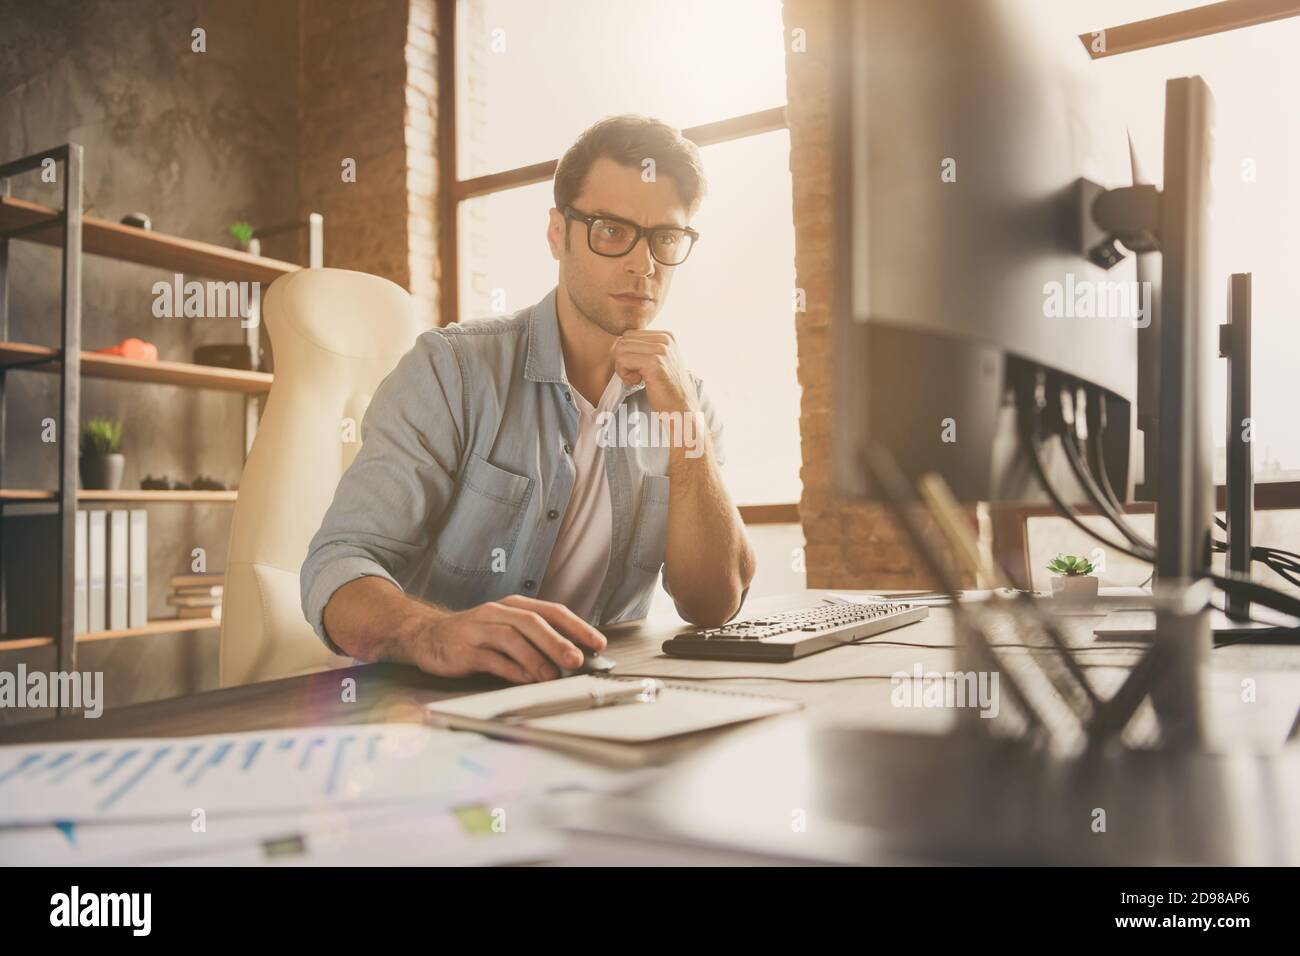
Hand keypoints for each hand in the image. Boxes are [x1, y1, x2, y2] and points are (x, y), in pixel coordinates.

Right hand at [413, 594, 606, 682]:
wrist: (427, 636)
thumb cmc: (476, 635)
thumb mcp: (507, 629)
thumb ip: (536, 640)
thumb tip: (573, 657)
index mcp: (513, 605)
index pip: (551, 611)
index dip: (576, 626)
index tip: (597, 643)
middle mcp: (497, 612)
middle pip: (532, 622)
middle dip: (557, 641)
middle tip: (577, 660)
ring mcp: (479, 629)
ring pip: (511, 638)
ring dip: (535, 657)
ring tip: (552, 675)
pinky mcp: (464, 649)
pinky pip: (490, 658)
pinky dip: (510, 670)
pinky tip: (525, 680)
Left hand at [611, 330, 697, 413]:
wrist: (681, 409)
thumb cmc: (667, 389)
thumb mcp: (660, 361)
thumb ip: (645, 348)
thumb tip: (621, 343)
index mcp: (666, 336)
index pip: (630, 335)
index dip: (629, 354)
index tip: (641, 369)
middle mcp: (665, 340)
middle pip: (624, 340)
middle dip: (624, 360)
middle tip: (637, 376)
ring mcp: (660, 350)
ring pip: (621, 349)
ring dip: (623, 368)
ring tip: (638, 379)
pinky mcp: (654, 362)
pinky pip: (623, 360)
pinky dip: (625, 375)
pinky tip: (638, 382)